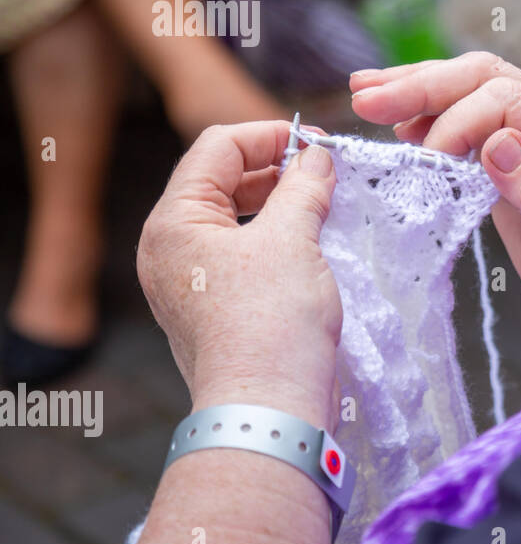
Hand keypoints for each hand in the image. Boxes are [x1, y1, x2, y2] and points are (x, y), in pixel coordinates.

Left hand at [135, 121, 341, 429]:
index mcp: (172, 222)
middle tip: (327, 171)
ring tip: (324, 203)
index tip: (321, 143)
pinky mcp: (212, 307)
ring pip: (234, 217)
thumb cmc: (272, 320)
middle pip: (221, 179)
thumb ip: (304, 186)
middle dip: (276, 169)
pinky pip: (241, 252)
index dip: (272, 135)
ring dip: (279, 202)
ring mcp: (188, 280)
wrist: (267, 409)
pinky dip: (275, 236)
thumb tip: (317, 157)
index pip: (218, 147)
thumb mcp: (292, 238)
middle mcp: (169, 248)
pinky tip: (312, 240)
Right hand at [350, 53, 520, 349]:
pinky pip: (469, 126)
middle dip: (424, 85)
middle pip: (485, 79)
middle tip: (367, 98)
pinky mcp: (514, 167)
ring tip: (366, 95)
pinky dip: (430, 120)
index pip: (509, 100)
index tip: (428, 160)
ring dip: (420, 91)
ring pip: (473, 93)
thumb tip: (497, 143)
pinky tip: (399, 127)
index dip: (460, 119)